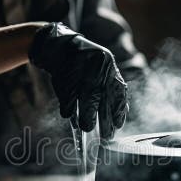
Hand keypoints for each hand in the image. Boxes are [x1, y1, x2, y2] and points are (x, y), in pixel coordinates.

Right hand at [28, 22, 127, 138]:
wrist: (57, 46)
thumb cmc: (82, 63)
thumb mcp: (101, 70)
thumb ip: (111, 87)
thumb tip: (122, 111)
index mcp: (107, 64)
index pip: (118, 90)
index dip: (118, 109)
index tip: (119, 125)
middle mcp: (95, 66)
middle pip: (101, 97)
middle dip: (104, 118)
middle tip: (106, 135)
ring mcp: (78, 69)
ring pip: (86, 99)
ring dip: (87, 117)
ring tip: (86, 128)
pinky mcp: (63, 74)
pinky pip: (67, 97)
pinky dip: (69, 110)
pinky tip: (70, 118)